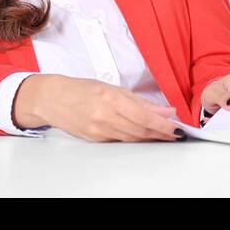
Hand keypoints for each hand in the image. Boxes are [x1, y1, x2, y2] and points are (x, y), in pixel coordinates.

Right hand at [15, 73, 180, 141]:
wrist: (53, 99)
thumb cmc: (82, 89)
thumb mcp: (113, 88)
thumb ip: (140, 101)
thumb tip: (164, 110)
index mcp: (111, 100)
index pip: (144, 117)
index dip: (163, 125)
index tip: (177, 127)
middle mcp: (105, 117)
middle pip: (140, 131)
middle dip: (161, 134)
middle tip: (176, 133)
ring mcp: (99, 131)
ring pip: (132, 138)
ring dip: (150, 138)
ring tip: (165, 135)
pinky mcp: (95, 140)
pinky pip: (120, 141)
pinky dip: (135, 139)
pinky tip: (144, 136)